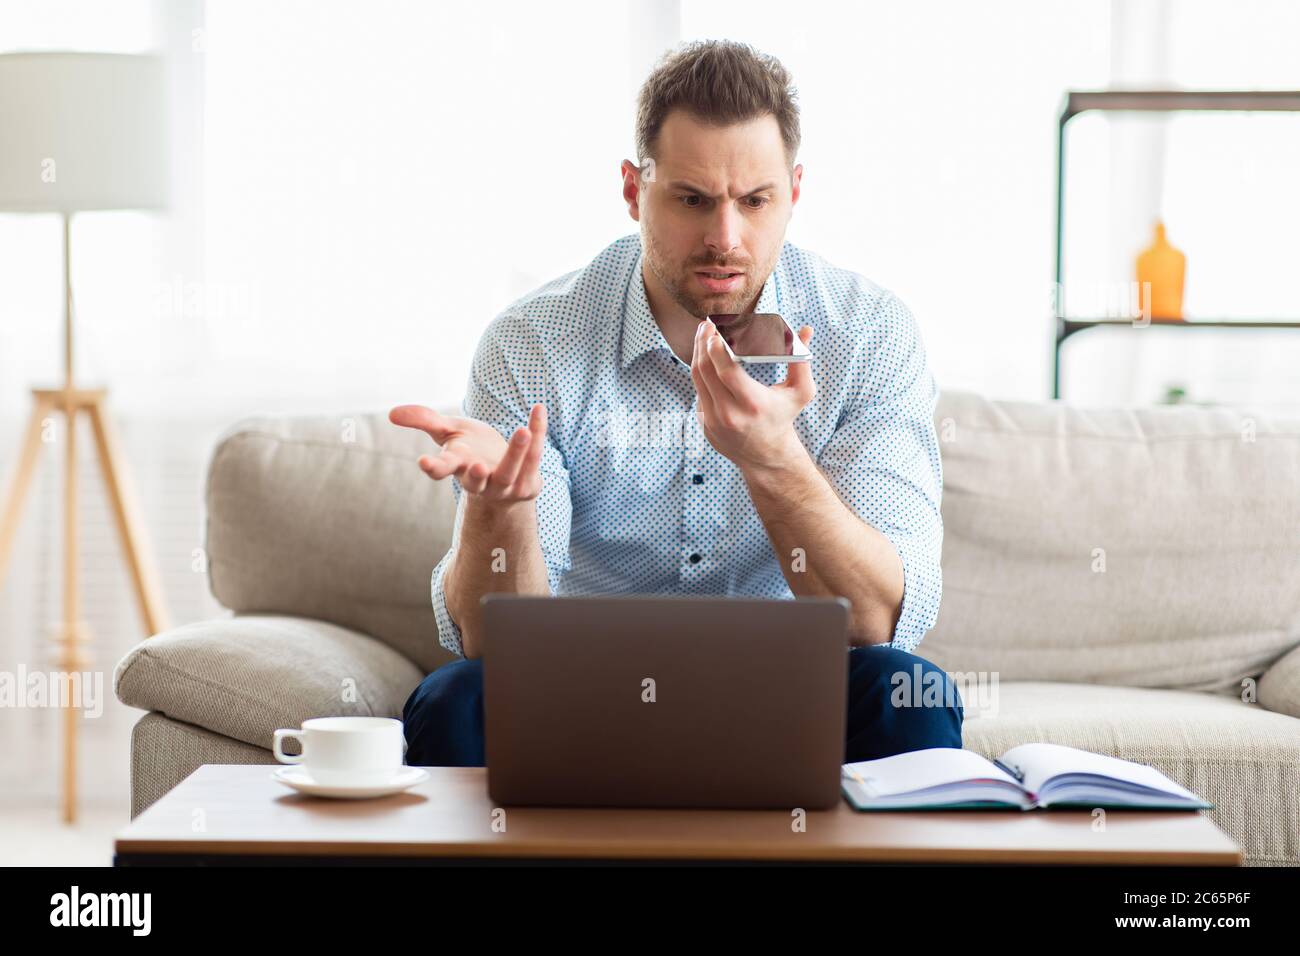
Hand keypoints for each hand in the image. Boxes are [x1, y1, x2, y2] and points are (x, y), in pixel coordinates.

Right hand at [388, 402, 548, 501]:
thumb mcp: (448, 432)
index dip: (433, 467)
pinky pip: (535, 455)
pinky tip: (538, 409)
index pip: (443, 470)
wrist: (506, 474)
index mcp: (458, 467)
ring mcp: (506, 485)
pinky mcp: (528, 482)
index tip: (423, 463)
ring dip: (516, 452)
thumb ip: (424, 420)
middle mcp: (481, 480)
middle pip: (476, 481)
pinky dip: (538, 431)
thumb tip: (392, 412)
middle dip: (476, 475)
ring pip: (511, 471)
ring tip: (522, 431)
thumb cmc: (471, 451)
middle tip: (477, 466)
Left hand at [690, 318, 814, 469]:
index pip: (726, 371)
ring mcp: (713, 421)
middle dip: (702, 344)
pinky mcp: (704, 424)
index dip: (715, 348)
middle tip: (705, 325)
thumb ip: (801, 359)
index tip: (713, 330)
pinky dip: (701, 373)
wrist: (767, 456)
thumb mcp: (800, 392)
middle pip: (706, 371)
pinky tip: (705, 358)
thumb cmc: (784, 418)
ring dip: (697, 355)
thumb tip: (806, 329)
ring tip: (702, 336)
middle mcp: (730, 414)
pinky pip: (699, 391)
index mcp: (753, 403)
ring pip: (697, 380)